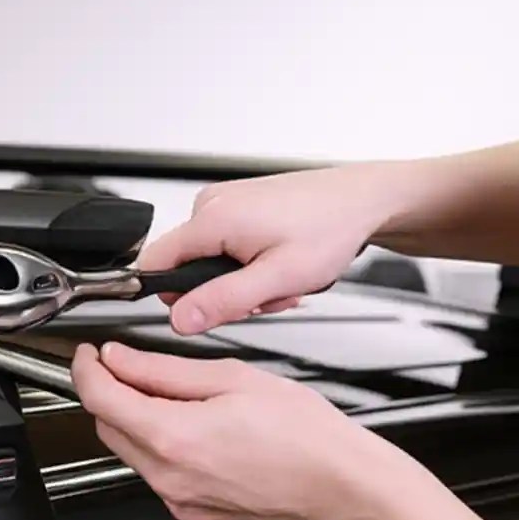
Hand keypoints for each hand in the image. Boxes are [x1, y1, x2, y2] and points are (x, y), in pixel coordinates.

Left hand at [71, 341, 427, 519]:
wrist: (343, 490)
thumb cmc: (307, 437)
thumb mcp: (232, 378)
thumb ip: (163, 369)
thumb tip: (120, 359)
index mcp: (172, 437)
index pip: (99, 398)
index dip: (87, 369)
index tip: (90, 353)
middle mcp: (167, 474)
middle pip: (107, 425)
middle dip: (109, 391)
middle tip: (128, 364)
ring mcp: (177, 498)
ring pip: (128, 449)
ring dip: (133, 417)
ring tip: (169, 391)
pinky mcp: (190, 510)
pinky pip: (154, 470)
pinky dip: (156, 443)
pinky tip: (188, 424)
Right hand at [138, 164, 403, 334]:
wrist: (365, 200)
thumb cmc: (331, 228)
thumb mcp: (278, 278)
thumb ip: (223, 300)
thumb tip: (181, 319)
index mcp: (211, 219)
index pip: (153, 264)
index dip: (174, 296)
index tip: (208, 308)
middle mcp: (211, 203)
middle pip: (184, 266)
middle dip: (221, 291)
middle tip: (264, 292)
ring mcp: (224, 201)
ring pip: (207, 259)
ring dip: (240, 279)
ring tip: (280, 275)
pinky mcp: (237, 203)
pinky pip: (223, 245)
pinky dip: (248, 261)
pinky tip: (277, 260)